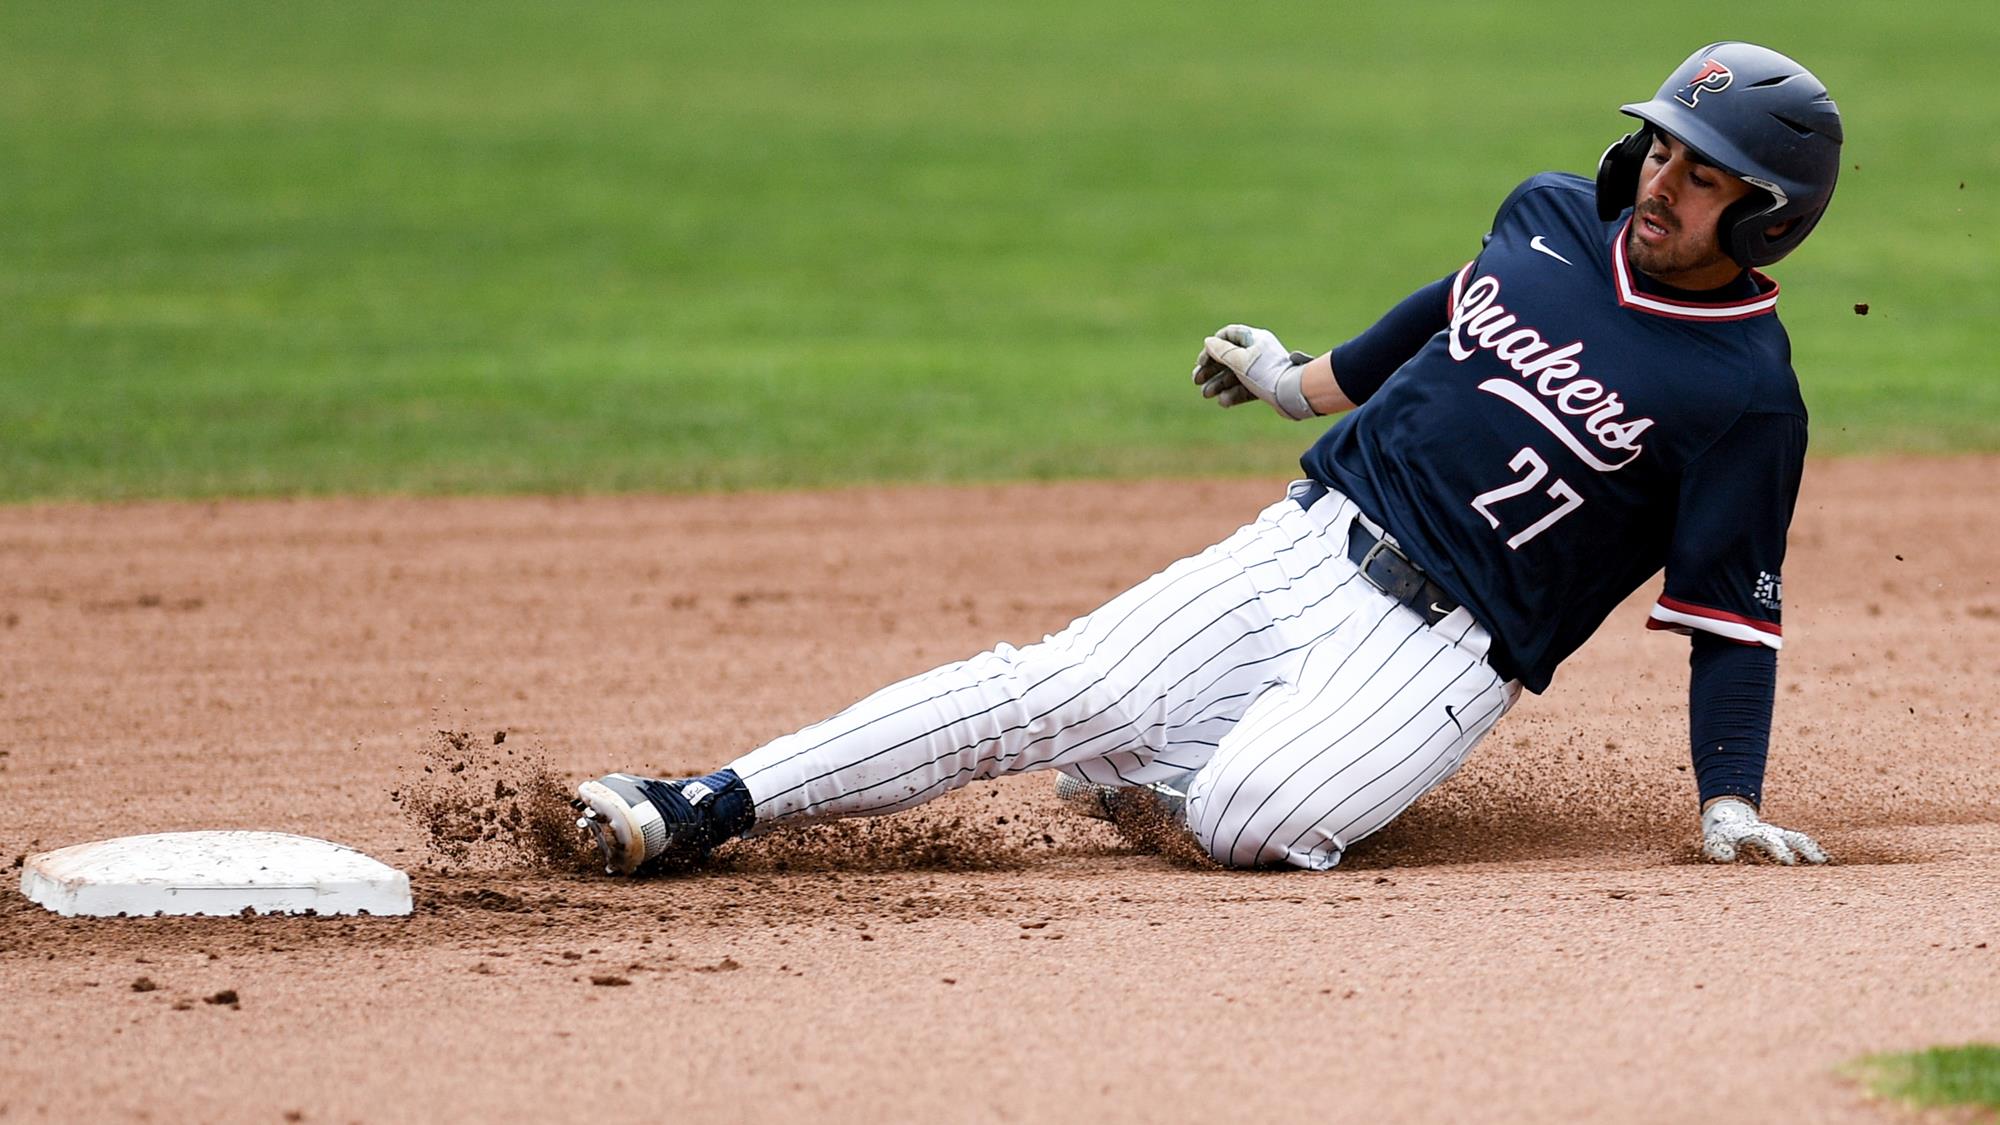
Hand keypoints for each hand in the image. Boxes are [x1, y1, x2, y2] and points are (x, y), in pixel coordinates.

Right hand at [1193, 325, 1316, 419]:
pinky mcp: (1266, 386)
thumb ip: (1221, 351)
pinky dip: (1233, 394)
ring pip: (1235, 374)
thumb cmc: (1266, 373)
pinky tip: (1223, 402)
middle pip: (1229, 357)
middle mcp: (1258, 352)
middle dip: (1211, 369)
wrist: (1293, 393)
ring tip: (1206, 394)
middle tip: (1196, 380)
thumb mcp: (1239, 361)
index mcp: (1254, 339)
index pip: (1228, 335)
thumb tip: (1208, 342)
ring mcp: (1262, 369)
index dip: (1212, 347)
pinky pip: (1246, 388)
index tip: (1202, 361)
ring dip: (1218, 384)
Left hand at [1700, 797, 1828, 864]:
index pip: (1768, 839)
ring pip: (1799, 839)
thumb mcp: (1714, 842)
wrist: (1729, 822)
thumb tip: (1728, 857)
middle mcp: (1770, 832)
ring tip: (1825, 862)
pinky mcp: (1785, 841)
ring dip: (1812, 849)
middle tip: (1812, 864)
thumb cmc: (1722, 837)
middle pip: (1789, 838)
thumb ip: (1719, 849)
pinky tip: (1826, 862)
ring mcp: (1779, 835)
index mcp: (1752, 832)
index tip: (1788, 860)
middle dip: (1801, 850)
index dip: (1778, 849)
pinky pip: (1802, 844)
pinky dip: (1814, 851)